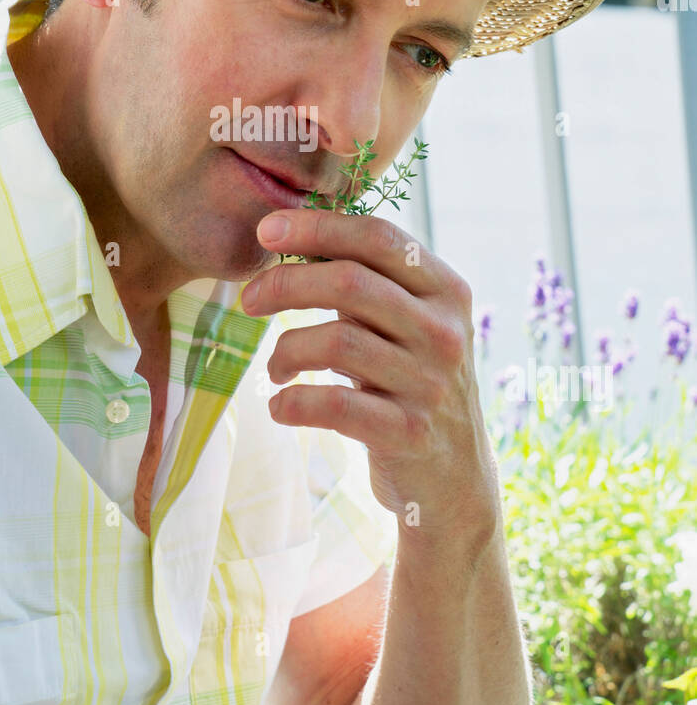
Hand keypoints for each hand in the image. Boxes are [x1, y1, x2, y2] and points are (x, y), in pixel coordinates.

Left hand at [240, 207, 501, 546]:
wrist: (454, 477)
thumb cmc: (412, 382)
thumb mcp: (408, 323)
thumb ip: (368, 281)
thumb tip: (292, 231)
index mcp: (446, 290)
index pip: (378, 237)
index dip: (318, 227)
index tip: (266, 231)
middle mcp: (443, 331)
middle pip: (350, 283)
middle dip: (286, 284)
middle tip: (250, 299)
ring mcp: (430, 384)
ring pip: (336, 342)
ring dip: (286, 350)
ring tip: (275, 367)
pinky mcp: (408, 433)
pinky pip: (335, 406)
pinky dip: (294, 402)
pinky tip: (279, 405)